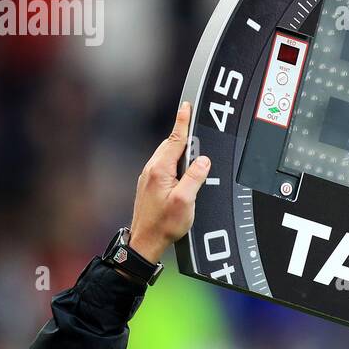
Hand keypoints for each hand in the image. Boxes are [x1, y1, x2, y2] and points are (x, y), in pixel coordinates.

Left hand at [128, 102, 210, 262]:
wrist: (144, 242)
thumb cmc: (164, 225)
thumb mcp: (185, 201)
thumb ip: (195, 178)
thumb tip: (203, 161)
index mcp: (160, 170)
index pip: (175, 140)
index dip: (182, 122)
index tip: (186, 106)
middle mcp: (151, 171)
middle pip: (170, 145)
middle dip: (181, 132)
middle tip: (192, 119)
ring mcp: (148, 178)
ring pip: (165, 155)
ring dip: (177, 147)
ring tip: (190, 144)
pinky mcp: (148, 186)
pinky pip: (162, 165)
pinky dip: (172, 159)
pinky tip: (179, 166)